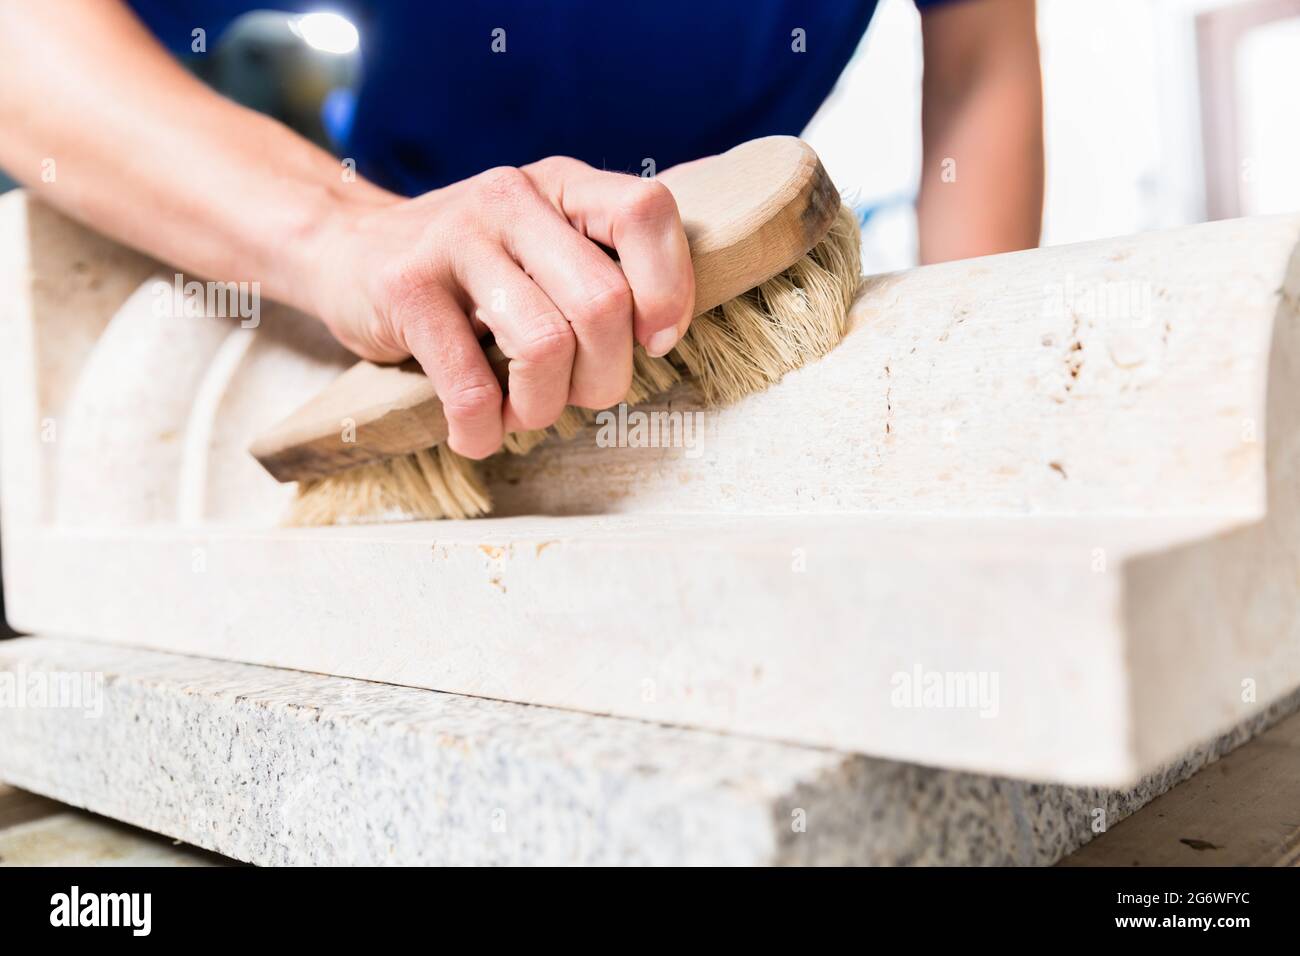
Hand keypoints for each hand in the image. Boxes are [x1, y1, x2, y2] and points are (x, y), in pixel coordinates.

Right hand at [308, 158, 695, 458]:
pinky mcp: (406, 287)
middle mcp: (511, 198)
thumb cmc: (470, 272)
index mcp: (562, 184)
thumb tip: (663, 333)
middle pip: (603, 302)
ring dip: (543, 406)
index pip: (645, 213)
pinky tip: (477, 430)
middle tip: (581, 394)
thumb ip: (600, 270)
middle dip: (605, 376)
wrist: (348, 254)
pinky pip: (470, 387)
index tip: (654, 342)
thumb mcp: (540, 245)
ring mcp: (455, 238)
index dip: (667, 289)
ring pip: (544, 347)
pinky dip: (483, 430)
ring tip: (524, 411)